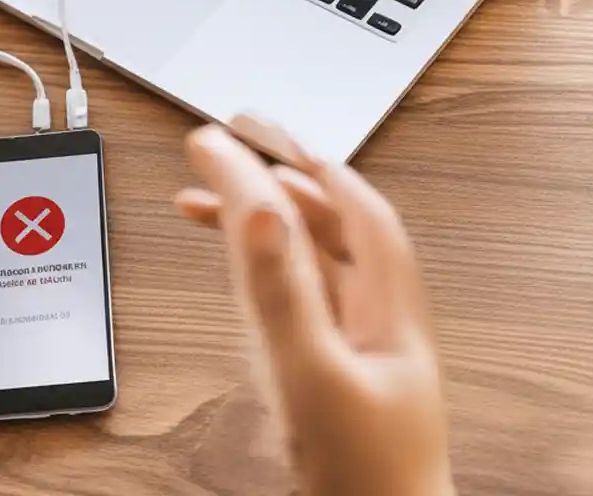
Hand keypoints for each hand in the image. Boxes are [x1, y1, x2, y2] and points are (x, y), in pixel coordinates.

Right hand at [176, 116, 452, 495]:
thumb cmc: (364, 476)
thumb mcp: (311, 373)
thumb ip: (282, 291)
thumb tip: (260, 212)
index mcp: (387, 306)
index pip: (355, 207)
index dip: (308, 161)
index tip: (259, 131)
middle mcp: (377, 316)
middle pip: (330, 225)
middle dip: (275, 181)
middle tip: (225, 151)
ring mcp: (357, 343)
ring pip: (311, 260)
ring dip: (262, 225)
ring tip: (204, 203)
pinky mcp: (335, 370)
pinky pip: (299, 300)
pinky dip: (262, 272)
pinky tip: (238, 272)